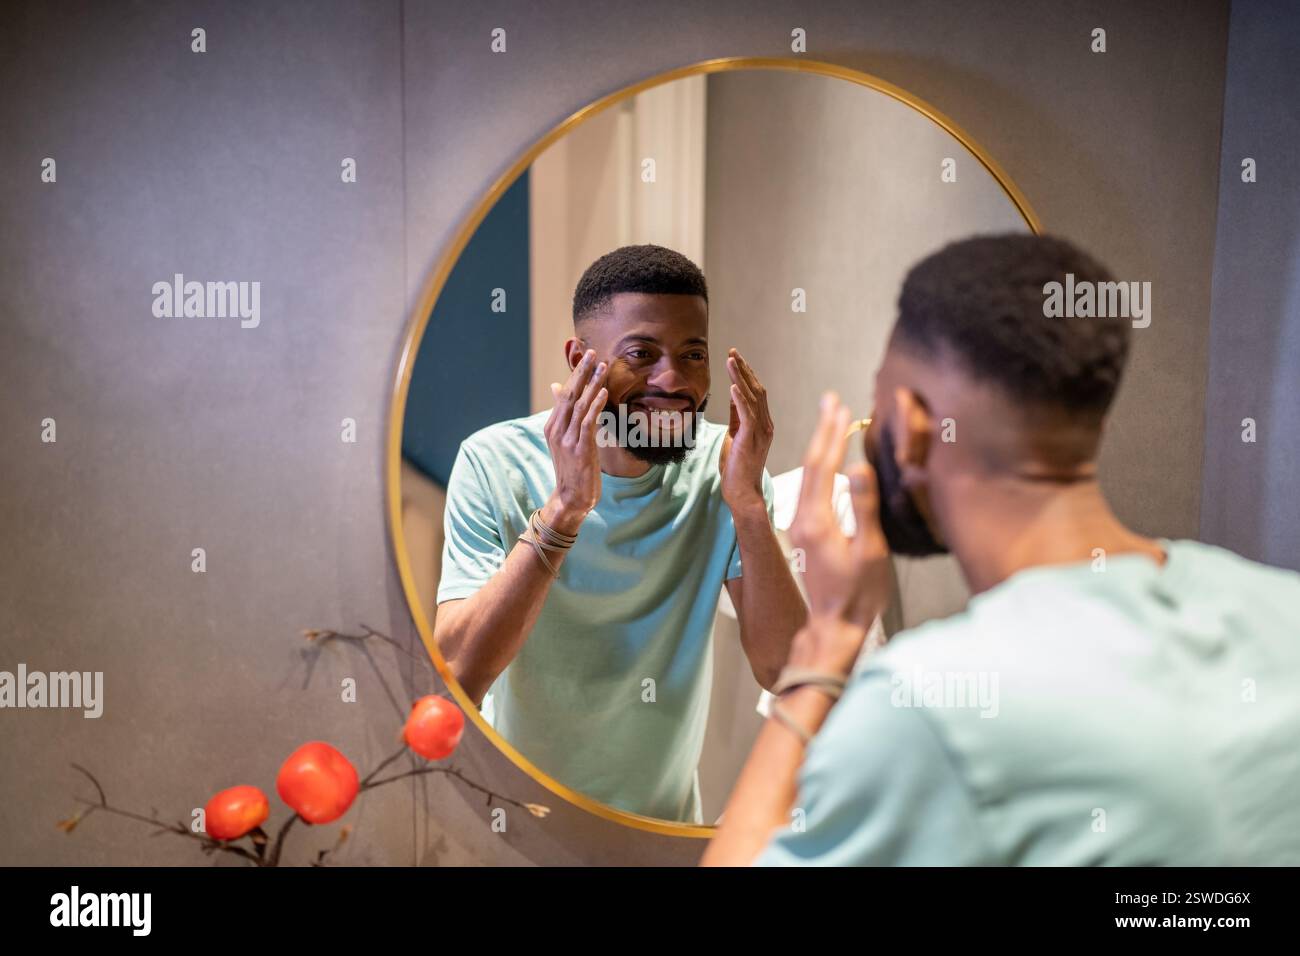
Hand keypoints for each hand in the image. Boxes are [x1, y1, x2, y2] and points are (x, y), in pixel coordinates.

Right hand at [543, 349, 607, 534]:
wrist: (570, 497)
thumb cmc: (572, 468)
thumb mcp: (564, 439)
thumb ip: (563, 414)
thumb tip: (557, 388)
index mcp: (553, 425)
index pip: (565, 393)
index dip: (576, 374)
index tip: (586, 356)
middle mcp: (557, 429)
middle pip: (570, 394)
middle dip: (582, 372)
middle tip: (592, 352)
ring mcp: (567, 439)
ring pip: (580, 405)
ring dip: (592, 384)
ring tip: (603, 366)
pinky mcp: (579, 448)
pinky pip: (587, 422)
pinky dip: (595, 406)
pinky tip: (603, 393)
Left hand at [719, 348, 773, 511]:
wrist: (742, 493)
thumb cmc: (737, 468)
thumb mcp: (735, 436)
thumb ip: (736, 416)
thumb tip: (733, 394)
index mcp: (763, 424)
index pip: (756, 393)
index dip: (746, 374)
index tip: (735, 357)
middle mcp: (766, 425)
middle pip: (756, 390)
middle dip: (743, 370)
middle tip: (733, 352)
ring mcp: (761, 433)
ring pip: (752, 399)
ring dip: (740, 378)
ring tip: (731, 361)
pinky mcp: (752, 440)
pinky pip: (747, 416)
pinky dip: (740, 399)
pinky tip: (733, 386)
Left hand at [787, 392, 891, 661]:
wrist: (834, 628)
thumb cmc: (858, 595)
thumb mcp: (870, 552)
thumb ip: (864, 507)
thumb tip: (860, 465)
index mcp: (816, 519)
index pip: (822, 465)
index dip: (832, 433)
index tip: (840, 406)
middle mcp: (801, 518)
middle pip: (810, 465)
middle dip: (823, 431)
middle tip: (832, 400)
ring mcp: (800, 527)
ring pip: (806, 476)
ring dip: (819, 445)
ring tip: (831, 420)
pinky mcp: (805, 534)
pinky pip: (808, 489)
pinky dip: (818, 466)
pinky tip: (827, 461)